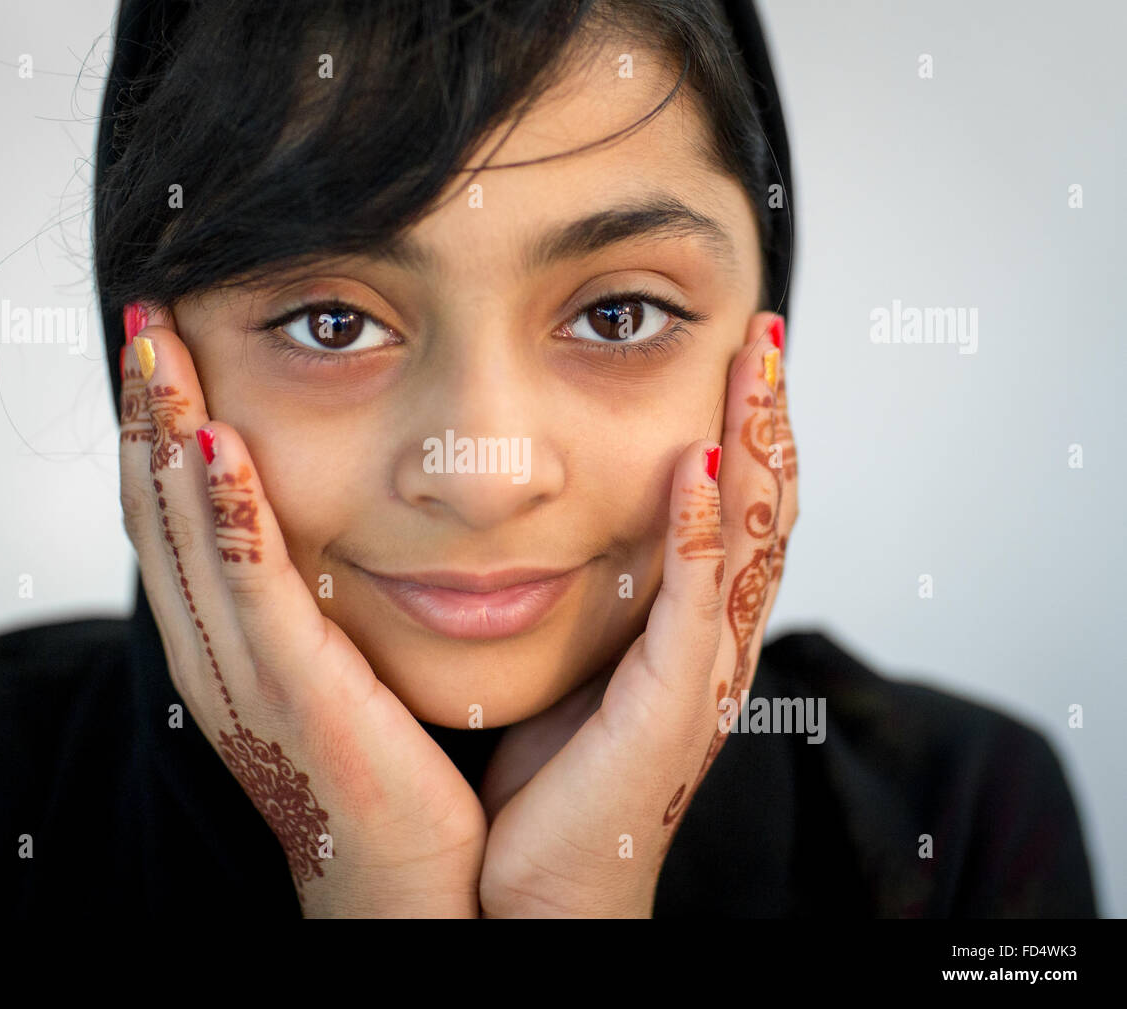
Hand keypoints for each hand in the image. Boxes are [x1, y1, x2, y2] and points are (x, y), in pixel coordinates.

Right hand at [119, 305, 486, 916]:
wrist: (412, 882)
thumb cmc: (391, 775)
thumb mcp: (337, 669)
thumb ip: (321, 601)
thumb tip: (338, 524)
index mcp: (229, 648)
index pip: (175, 520)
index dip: (159, 430)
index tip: (168, 348)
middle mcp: (218, 656)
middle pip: (158, 512)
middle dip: (148, 411)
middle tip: (146, 318)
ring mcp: (246, 677)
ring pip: (184, 536)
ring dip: (167, 435)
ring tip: (162, 347)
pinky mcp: (295, 693)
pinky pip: (250, 591)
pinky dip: (227, 515)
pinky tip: (218, 442)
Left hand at [477, 316, 797, 916]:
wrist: (533, 891)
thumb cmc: (546, 783)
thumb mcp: (573, 665)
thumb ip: (593, 601)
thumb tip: (559, 529)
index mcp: (687, 634)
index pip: (733, 509)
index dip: (744, 429)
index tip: (735, 348)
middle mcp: (711, 646)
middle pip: (764, 509)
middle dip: (768, 417)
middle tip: (766, 331)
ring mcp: (701, 675)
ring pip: (750, 540)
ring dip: (756, 447)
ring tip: (756, 364)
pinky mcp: (672, 709)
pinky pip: (696, 604)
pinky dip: (699, 531)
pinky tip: (696, 466)